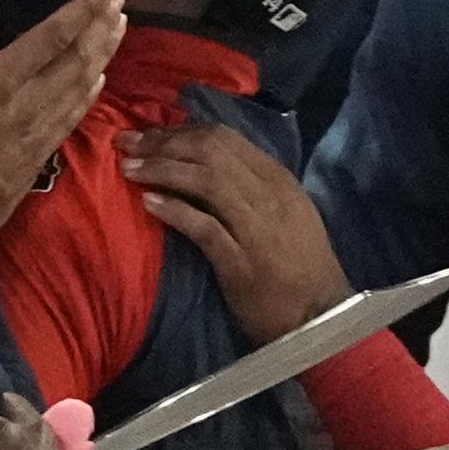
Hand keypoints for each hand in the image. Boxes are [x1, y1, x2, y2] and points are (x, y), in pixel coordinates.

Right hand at [0, 0, 122, 235]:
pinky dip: (89, 94)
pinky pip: (72, 117)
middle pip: (75, 59)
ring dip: (103, 53)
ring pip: (80, 86)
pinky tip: (99, 80)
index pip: (50, 38)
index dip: (81, 9)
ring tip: (120, 26)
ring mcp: (37, 133)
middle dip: (100, 25)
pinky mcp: (38, 157)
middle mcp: (26, 104)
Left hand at [120, 122, 350, 344]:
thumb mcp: (281, 213)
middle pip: (209, 150)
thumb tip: (202, 166)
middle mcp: (269, 194)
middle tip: (127, 144)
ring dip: (162, 169)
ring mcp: (256, 226)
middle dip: (163, 142)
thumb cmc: (298, 267)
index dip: (180, 131)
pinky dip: (174, 210)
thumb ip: (249, 188)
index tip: (148, 135)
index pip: (224, 138)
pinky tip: (148, 203)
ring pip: (205, 179)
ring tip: (129, 168)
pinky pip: (203, 226)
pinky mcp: (241, 261)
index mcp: (277, 179)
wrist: (320, 318)